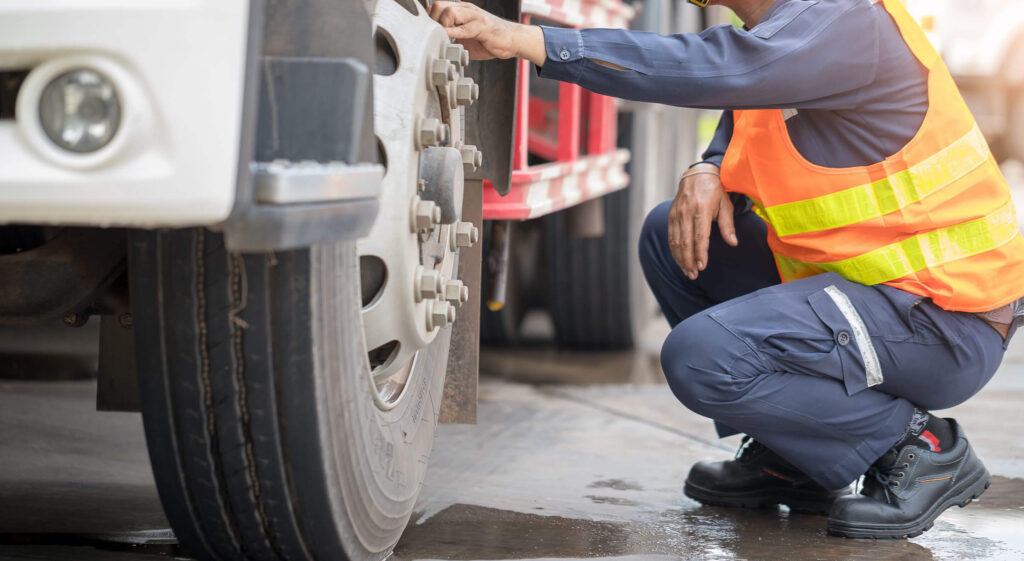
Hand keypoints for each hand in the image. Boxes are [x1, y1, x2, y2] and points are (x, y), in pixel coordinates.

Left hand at [429, 1, 545, 64]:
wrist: (512, 40)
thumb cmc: (488, 40)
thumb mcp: (464, 39)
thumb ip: (450, 39)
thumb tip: (434, 47)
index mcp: (460, 10)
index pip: (436, 6)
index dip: (429, 19)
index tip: (428, 34)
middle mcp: (466, 9)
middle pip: (439, 5)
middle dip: (432, 21)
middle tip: (434, 36)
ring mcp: (474, 16)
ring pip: (449, 12)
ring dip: (442, 26)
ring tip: (441, 39)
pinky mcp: (482, 26)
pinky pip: (464, 28)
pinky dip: (453, 33)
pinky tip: (448, 40)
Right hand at [668, 164, 737, 279]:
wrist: (697, 173)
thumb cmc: (715, 189)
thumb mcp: (725, 204)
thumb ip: (728, 225)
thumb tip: (733, 243)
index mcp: (701, 209)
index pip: (699, 236)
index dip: (700, 253)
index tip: (702, 266)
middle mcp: (686, 212)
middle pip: (685, 242)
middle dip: (688, 261)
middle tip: (694, 275)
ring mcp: (676, 214)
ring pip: (676, 241)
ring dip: (680, 258)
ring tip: (687, 272)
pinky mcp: (671, 215)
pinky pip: (671, 236)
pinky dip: (674, 250)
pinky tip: (679, 260)